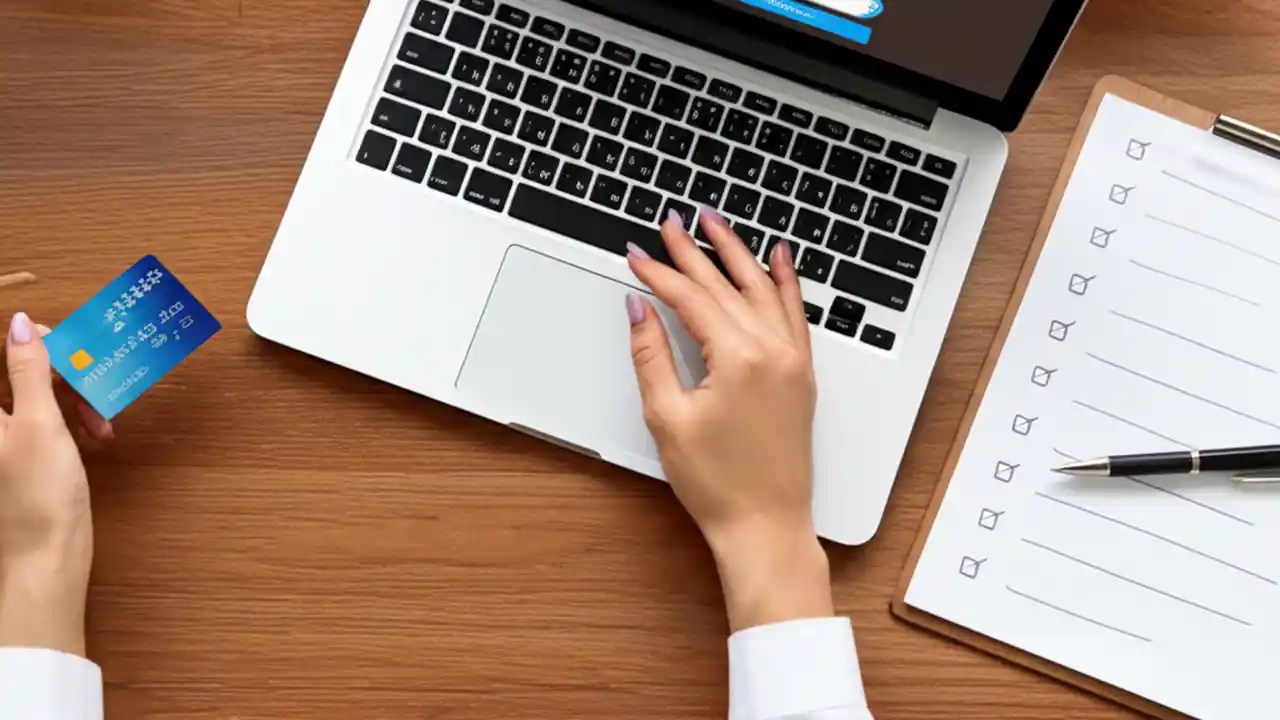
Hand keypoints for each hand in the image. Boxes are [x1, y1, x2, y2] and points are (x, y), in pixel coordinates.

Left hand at [0, 312, 110, 656]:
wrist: (46, 557)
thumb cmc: (38, 496)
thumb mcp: (40, 423)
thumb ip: (29, 370)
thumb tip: (21, 323)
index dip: (18, 331)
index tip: (49, 322)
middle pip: (15, 365)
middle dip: (56, 364)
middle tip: (90, 372)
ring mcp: (2, 432)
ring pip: (34, 387)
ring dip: (71, 392)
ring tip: (99, 418)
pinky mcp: (20, 447)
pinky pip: (44, 411)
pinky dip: (71, 414)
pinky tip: (96, 430)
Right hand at [626, 210, 832, 632]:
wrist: (765, 526)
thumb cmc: (718, 484)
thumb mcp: (668, 418)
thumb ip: (651, 355)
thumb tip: (639, 309)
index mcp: (740, 358)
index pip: (693, 298)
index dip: (661, 273)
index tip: (637, 254)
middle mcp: (774, 351)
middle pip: (727, 285)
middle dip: (695, 251)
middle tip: (671, 223)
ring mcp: (794, 361)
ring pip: (763, 290)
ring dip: (738, 253)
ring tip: (716, 223)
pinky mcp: (803, 375)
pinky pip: (795, 313)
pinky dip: (785, 282)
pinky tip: (779, 258)